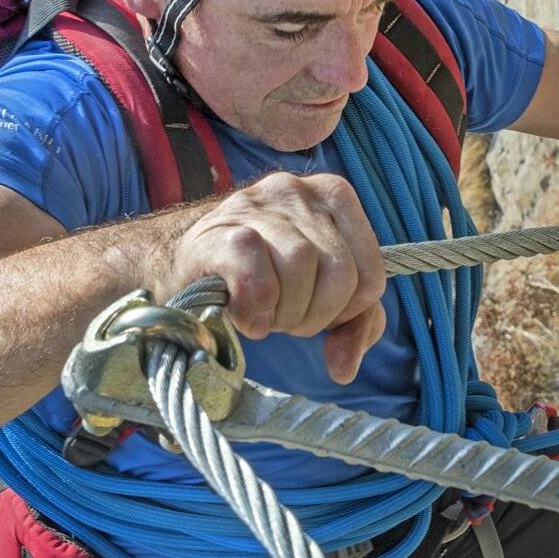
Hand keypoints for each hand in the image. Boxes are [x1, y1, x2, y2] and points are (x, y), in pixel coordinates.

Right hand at [171, 173, 386, 383]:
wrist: (186, 264)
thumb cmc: (262, 275)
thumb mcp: (319, 292)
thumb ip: (354, 324)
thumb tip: (344, 367)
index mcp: (335, 197)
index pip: (372, 273)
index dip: (346, 310)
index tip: (314, 310)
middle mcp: (299, 190)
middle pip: (341, 274)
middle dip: (315, 315)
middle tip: (284, 317)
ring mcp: (259, 205)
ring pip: (301, 270)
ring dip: (283, 313)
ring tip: (262, 312)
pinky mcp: (223, 232)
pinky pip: (260, 281)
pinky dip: (256, 309)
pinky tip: (244, 314)